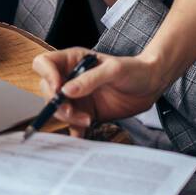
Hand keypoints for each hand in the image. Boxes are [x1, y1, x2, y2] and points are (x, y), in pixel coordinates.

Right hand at [31, 48, 166, 136]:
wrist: (151, 86)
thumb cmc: (134, 69)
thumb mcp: (114, 70)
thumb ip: (90, 79)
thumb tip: (66, 90)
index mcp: (73, 60)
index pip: (44, 64)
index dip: (46, 76)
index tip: (58, 89)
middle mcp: (70, 78)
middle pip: (47, 90)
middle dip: (58, 103)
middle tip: (73, 112)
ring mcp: (77, 97)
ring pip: (59, 110)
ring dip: (69, 118)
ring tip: (88, 120)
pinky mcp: (85, 113)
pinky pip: (73, 124)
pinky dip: (75, 131)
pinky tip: (83, 134)